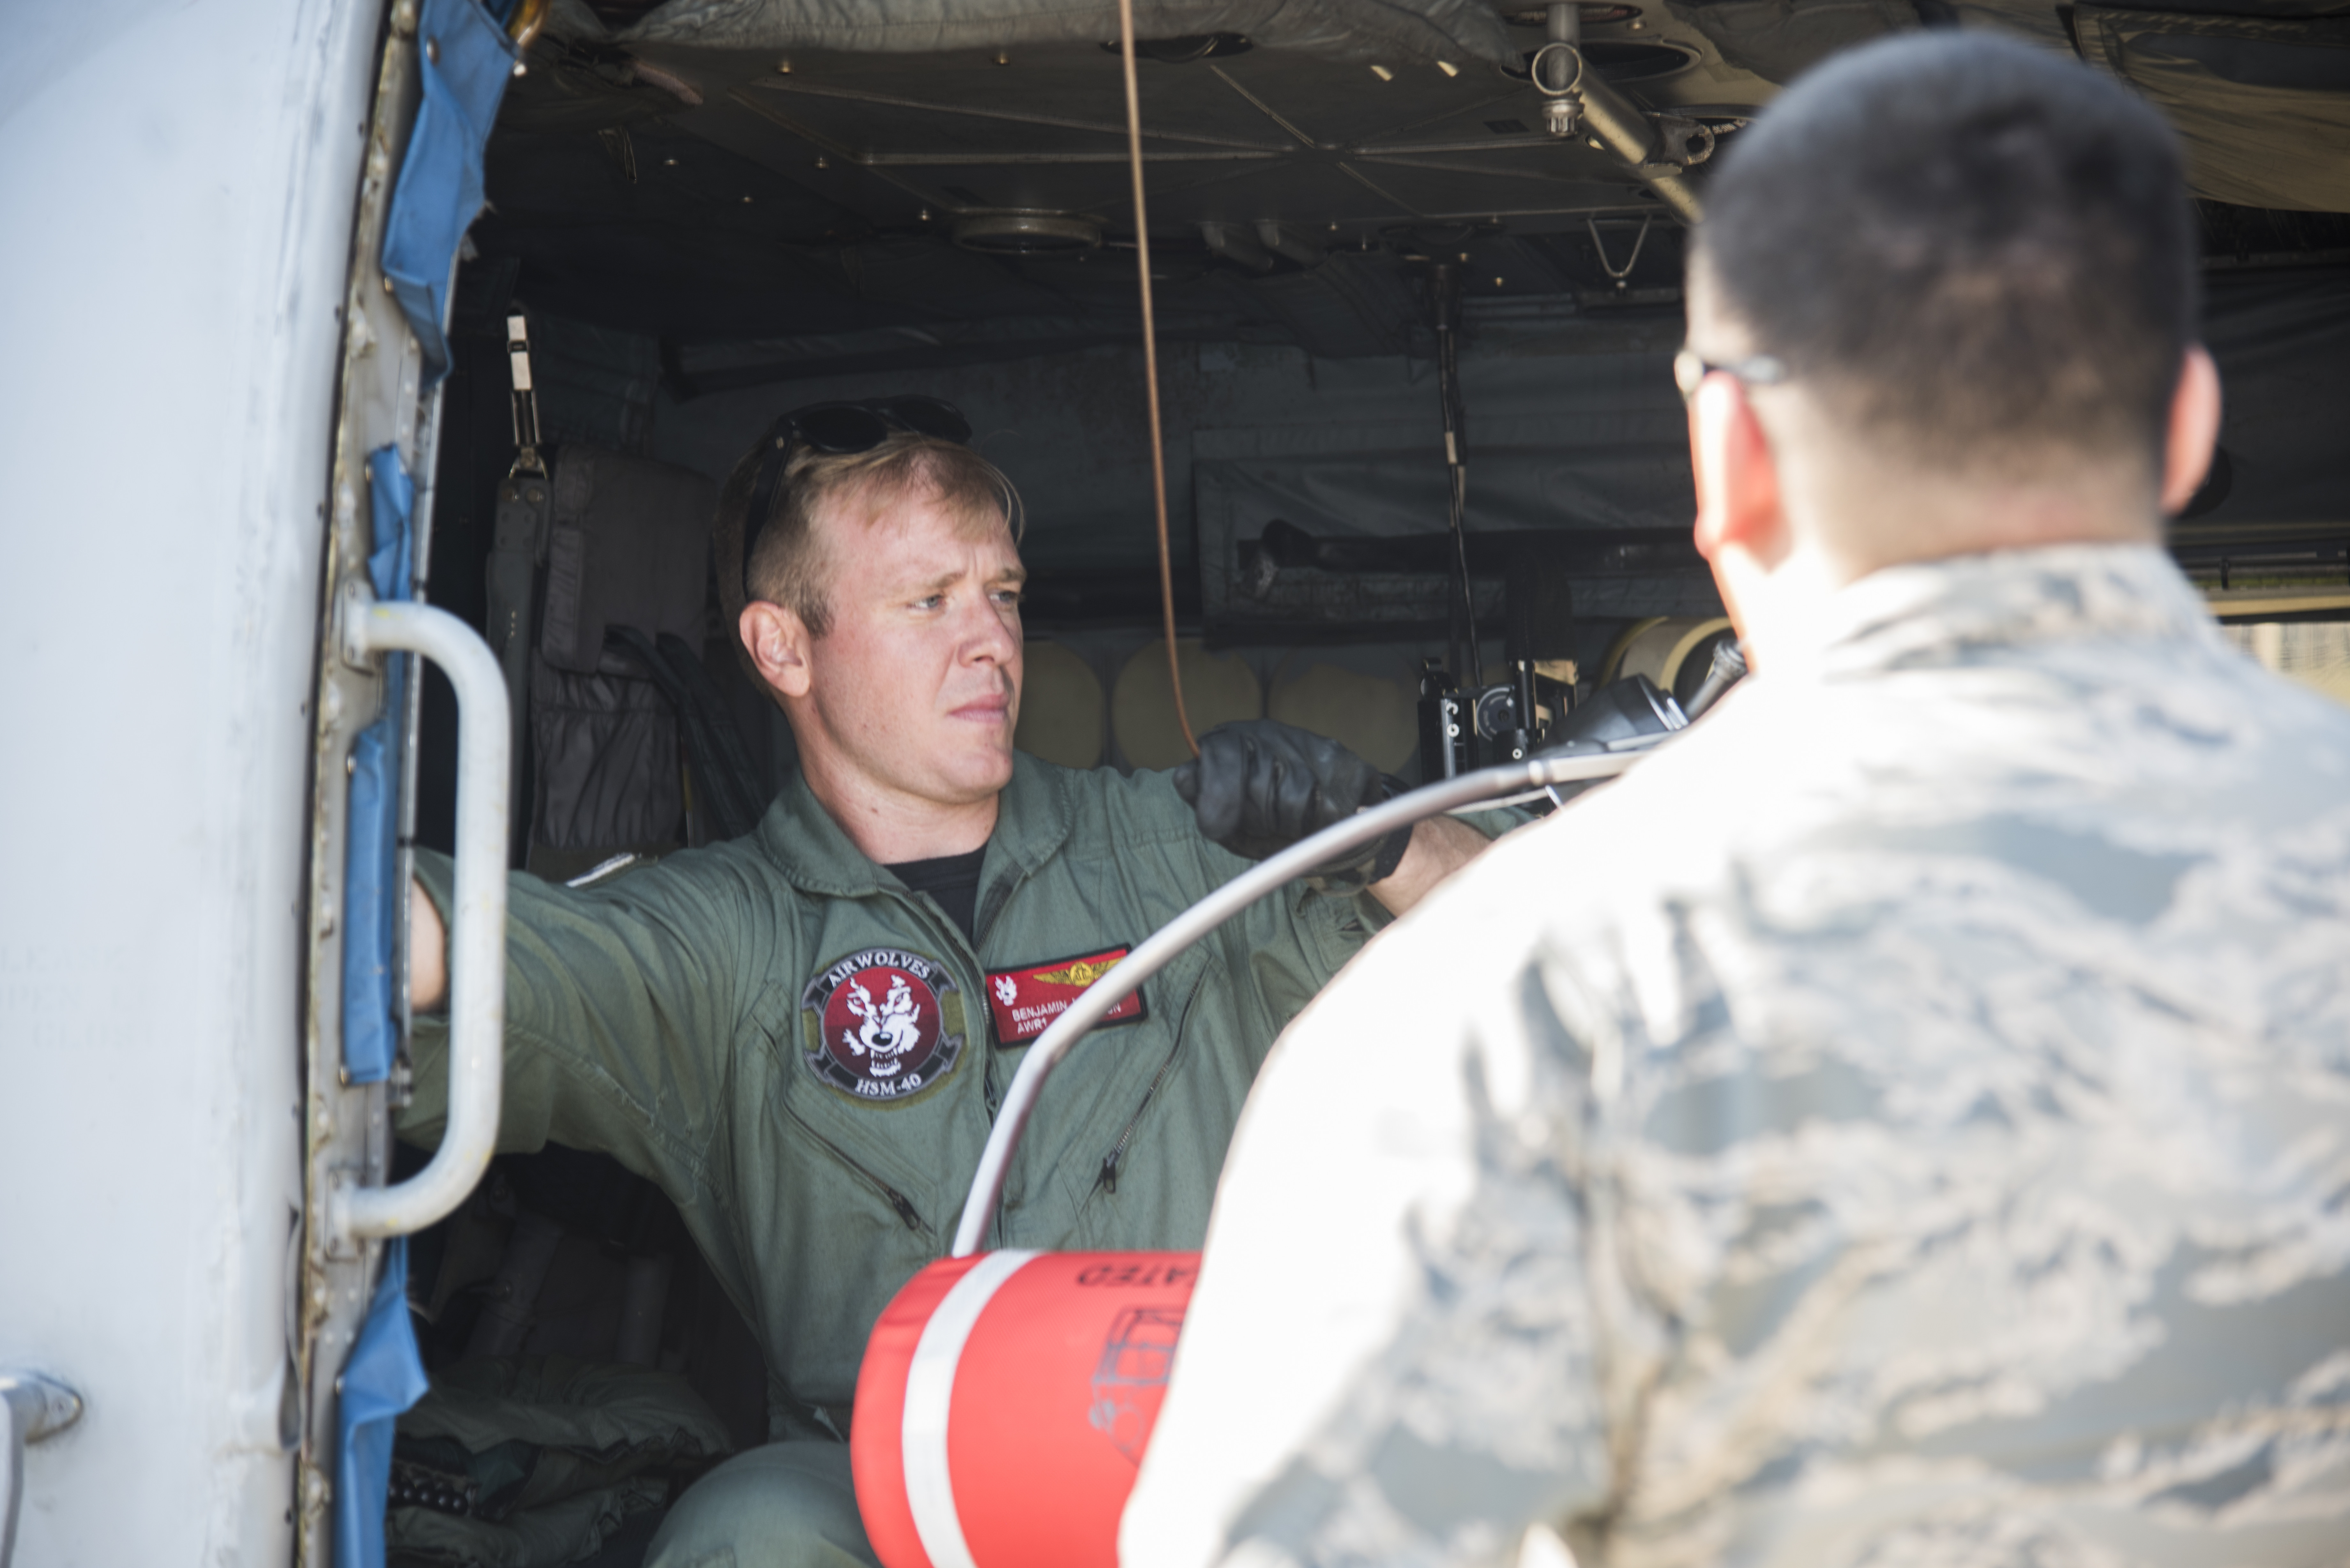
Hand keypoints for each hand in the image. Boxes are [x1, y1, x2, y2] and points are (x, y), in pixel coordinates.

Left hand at [1170, 720, 1400, 874]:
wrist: (1321, 815)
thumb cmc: (1260, 817)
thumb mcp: (1222, 813)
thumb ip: (1201, 798)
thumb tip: (1187, 778)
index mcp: (1233, 740)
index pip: (1220, 756)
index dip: (1218, 799)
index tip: (1216, 827)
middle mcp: (1274, 733)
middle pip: (1258, 788)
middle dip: (1257, 821)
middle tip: (1264, 826)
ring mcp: (1316, 746)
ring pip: (1296, 802)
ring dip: (1290, 827)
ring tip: (1290, 823)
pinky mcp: (1351, 767)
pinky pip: (1332, 813)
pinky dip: (1322, 829)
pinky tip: (1317, 822)